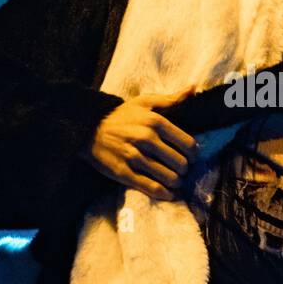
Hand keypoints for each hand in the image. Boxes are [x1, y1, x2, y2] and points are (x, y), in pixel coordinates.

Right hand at [81, 85, 198, 200]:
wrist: (89, 129)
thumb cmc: (121, 116)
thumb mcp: (144, 102)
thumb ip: (170, 98)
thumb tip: (193, 89)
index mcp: (155, 122)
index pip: (188, 144)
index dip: (193, 154)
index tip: (190, 157)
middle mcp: (147, 139)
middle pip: (181, 163)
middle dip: (185, 169)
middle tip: (181, 170)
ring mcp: (135, 157)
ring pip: (169, 177)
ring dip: (176, 182)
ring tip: (175, 180)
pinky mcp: (124, 173)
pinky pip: (152, 188)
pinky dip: (164, 194)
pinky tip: (168, 193)